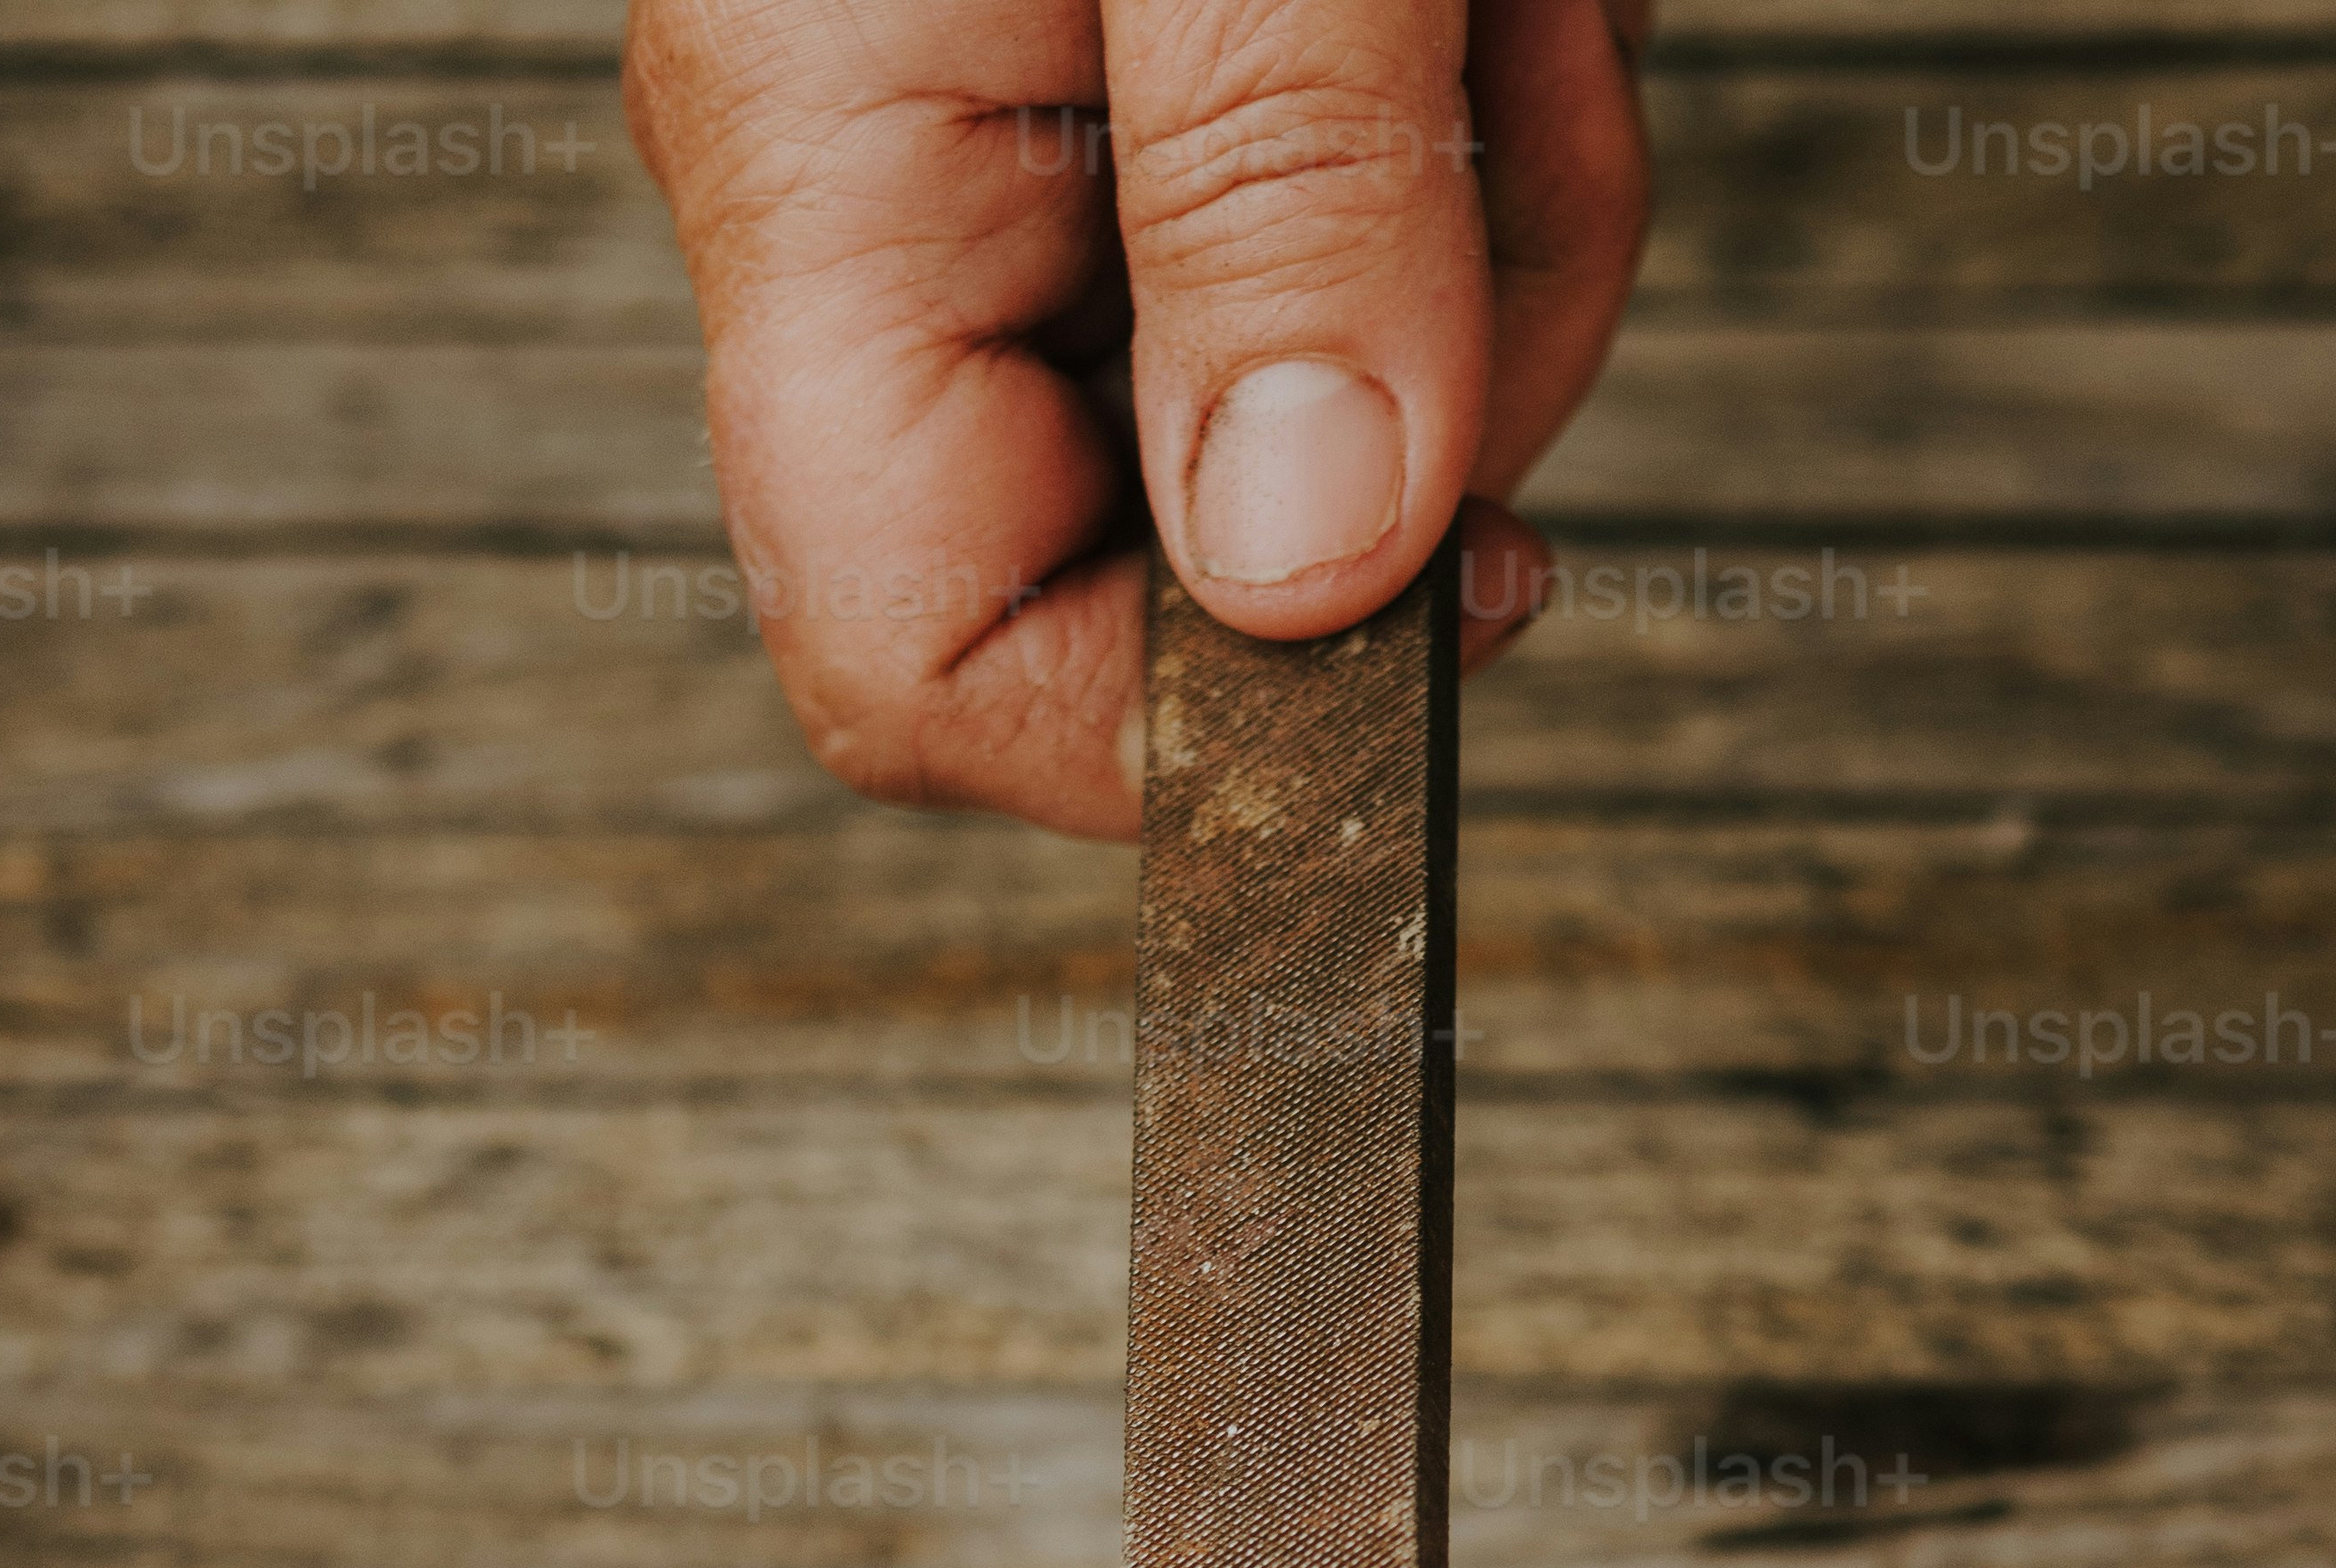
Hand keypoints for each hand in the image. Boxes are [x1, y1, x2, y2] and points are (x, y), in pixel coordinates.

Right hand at [622, 0, 1650, 837]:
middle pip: (1206, 542)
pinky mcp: (1163, 90)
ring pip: (1351, 394)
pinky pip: (1379, 236)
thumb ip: (1279, 204)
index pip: (926, 674)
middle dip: (1452, 362)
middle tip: (1504, 82)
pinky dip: (1491, 108)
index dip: (1200, 716)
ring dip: (1511, 206)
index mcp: (824, 157)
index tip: (1463, 580)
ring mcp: (1027, 140)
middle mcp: (895, 178)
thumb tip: (1308, 570)